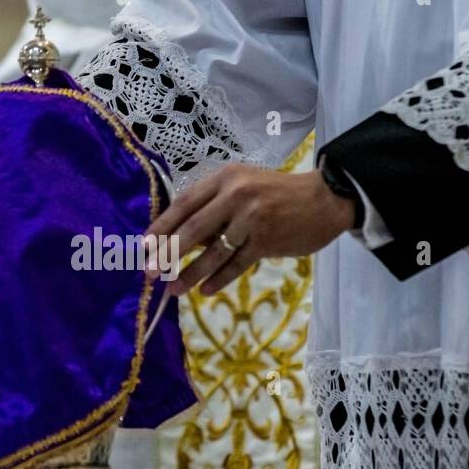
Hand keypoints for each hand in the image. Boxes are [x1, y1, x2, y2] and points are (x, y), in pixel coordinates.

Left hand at [145, 164, 354, 296]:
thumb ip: (214, 208)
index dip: (162, 226)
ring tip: (174, 290)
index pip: (184, 203)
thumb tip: (180, 238)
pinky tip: (205, 291)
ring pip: (213, 252)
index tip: (144, 245)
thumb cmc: (277, 194)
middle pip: (193, 229)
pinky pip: (236, 264)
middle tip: (150, 272)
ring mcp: (252, 219)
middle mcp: (236, 195)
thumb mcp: (244, 187)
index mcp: (226, 178)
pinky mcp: (267, 241)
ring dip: (190, 273)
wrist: (324, 200)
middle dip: (168, 253)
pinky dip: (219, 279)